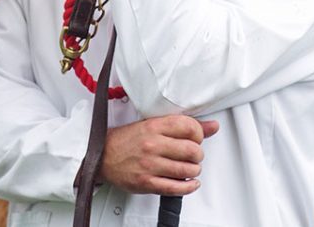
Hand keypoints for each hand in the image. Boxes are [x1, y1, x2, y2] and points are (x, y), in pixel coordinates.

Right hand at [100, 115, 218, 195]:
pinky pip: (177, 188)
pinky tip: (189, 182)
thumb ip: (183, 125)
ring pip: (188, 170)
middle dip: (197, 154)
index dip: (199, 134)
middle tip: (192, 154)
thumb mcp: (152, 125)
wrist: (101, 155)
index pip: (190, 127)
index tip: (195, 137)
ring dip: (193, 170)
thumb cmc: (126, 140)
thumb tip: (212, 126)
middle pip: (193, 150)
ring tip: (188, 167)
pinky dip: (189, 186)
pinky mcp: (147, 182)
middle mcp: (152, 145)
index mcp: (154, 126)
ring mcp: (150, 165)